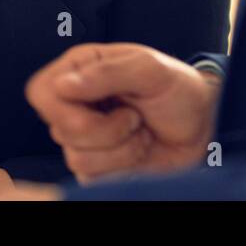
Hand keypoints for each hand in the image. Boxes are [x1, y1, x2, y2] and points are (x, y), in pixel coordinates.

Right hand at [24, 43, 220, 183]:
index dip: (60, 105)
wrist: (204, 126)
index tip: (96, 104)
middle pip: (58, 128)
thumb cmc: (179, 89)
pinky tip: (139, 148)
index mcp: (81, 69)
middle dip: (103, 129)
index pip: (41, 90)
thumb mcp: (149, 69)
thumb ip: (106, 73)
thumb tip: (63, 85)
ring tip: (140, 129)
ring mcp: (86, 137)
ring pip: (75, 156)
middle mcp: (77, 102)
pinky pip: (90, 177)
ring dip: (119, 147)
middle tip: (133, 115)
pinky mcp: (97, 166)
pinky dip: (122, 165)